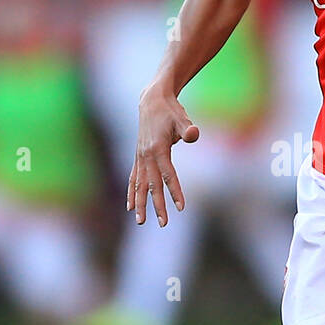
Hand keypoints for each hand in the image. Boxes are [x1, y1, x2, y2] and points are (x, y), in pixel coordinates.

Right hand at [127, 84, 198, 226]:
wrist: (152, 101)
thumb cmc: (171, 111)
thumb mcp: (181, 118)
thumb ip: (187, 128)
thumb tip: (193, 134)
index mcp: (158, 148)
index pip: (168, 175)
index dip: (175, 191)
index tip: (181, 207)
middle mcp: (146, 155)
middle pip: (152, 185)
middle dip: (157, 205)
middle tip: (163, 223)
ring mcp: (140, 157)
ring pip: (140, 185)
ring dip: (140, 203)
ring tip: (140, 221)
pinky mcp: (138, 157)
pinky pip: (133, 179)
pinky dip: (132, 192)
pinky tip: (131, 207)